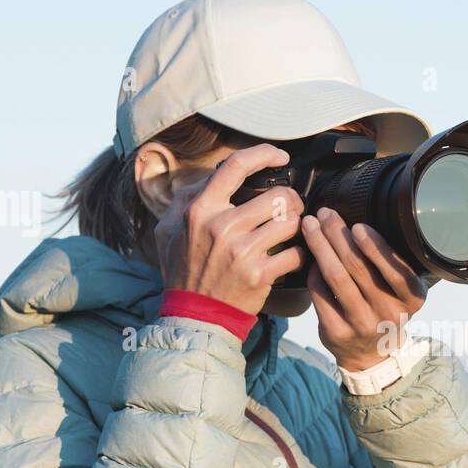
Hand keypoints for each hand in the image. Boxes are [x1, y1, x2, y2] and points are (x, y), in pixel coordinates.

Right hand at [154, 144, 307, 315]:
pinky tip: (292, 256)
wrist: (193, 314)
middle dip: (292, 199)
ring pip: (291, 222)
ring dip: (296, 225)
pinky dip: (300, 254)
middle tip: (290, 206)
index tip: (280, 156)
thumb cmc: (183, 269)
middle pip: (277, 196)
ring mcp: (242, 252)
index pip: (236, 166)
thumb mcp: (168, 228)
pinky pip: (296, 254)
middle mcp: (222, 227)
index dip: (264, 154)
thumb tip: (211, 175)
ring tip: (290, 230)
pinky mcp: (260, 275)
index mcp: (200, 210)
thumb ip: (186, 197)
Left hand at [301, 207, 428, 370]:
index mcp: (412, 298)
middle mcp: (390, 313)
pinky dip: (313, 272)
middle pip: (358, 266)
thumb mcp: (402, 291)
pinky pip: (321, 294)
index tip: (356, 225)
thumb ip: (391, 265)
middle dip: (337, 234)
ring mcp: (362, 324)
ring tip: (311, 226)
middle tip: (325, 214)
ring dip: (320, 246)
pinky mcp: (338, 332)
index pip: (396, 269)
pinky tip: (310, 258)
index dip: (374, 245)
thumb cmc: (385, 309)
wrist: (372, 354)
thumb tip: (358, 223)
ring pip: (336, 277)